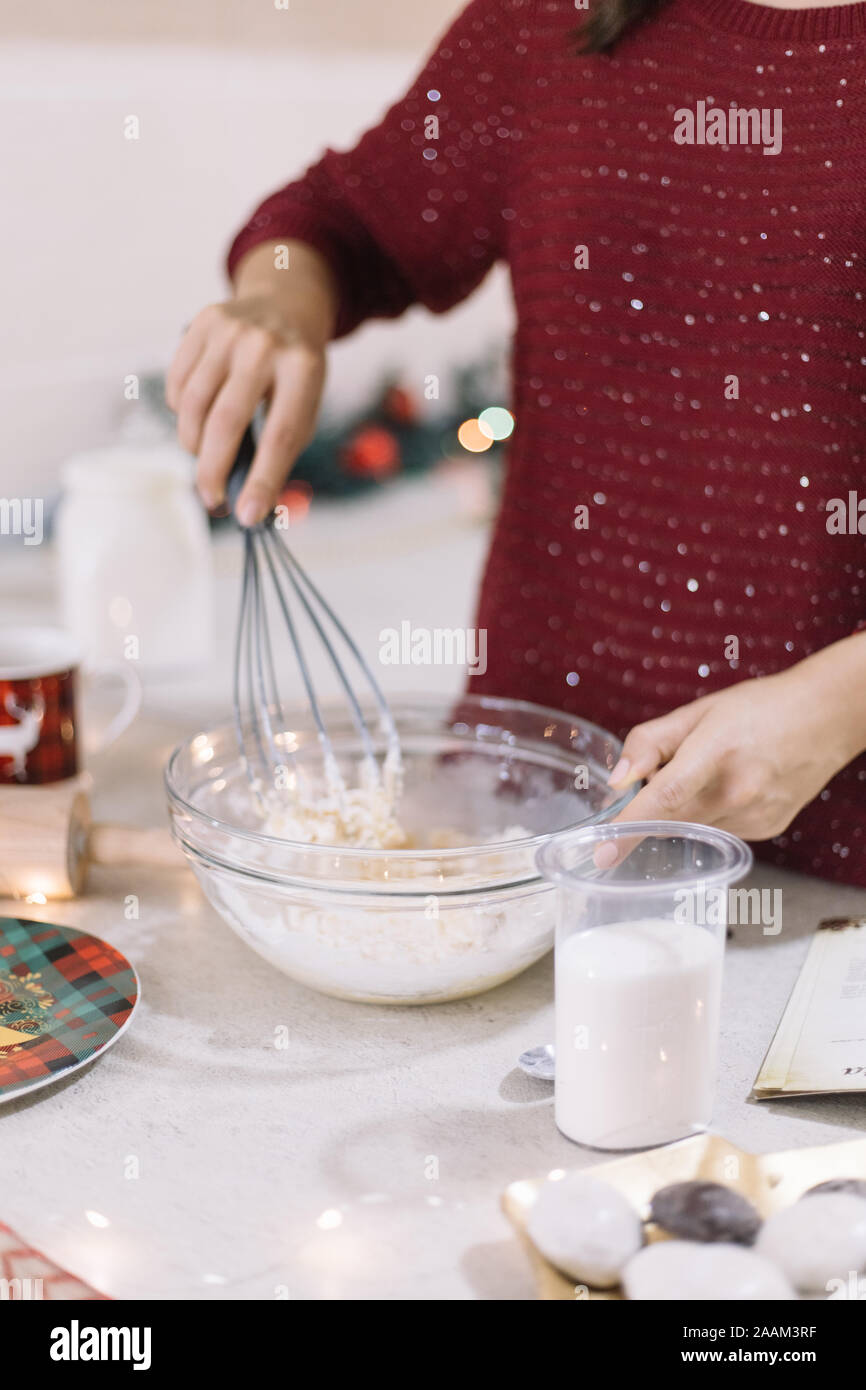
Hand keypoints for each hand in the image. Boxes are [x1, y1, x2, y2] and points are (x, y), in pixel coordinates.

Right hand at [165, 241, 335, 524]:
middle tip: (213, 500)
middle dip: (213, 472)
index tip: (247, 516)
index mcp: (302, 369)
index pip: (280, 436)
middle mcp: (264, 346)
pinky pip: (179, 385)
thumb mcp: (305, 403)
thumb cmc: (295, 372)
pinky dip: (182, 413)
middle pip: (226, 423)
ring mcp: (229, 331)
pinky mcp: (202, 324)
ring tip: (206, 456)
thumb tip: (250, 503)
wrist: (285, 304)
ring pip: (193, 406)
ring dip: (194, 445)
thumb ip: (280, 447)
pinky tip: (198, 417)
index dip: (262, 480)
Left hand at [607, 642, 865, 840]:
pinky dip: (711, 812)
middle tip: (679, 766)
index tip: (602, 854)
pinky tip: (735, 785)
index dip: (629, 827)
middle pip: (671, 815)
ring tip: (717, 769)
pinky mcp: (766, 829)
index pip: (664, 798)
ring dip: (686, 805)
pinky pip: (717, 828)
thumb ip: (649, 743)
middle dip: (656, 801)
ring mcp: (755, 815)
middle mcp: (739, 791)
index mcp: (716, 752)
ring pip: (692, 825)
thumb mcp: (698, 710)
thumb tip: (618, 782)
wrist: (825, 718)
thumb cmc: (758, 708)